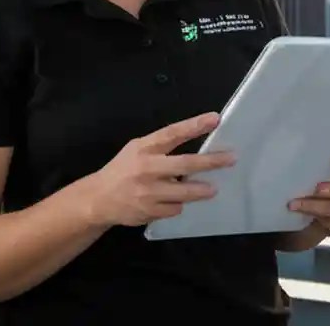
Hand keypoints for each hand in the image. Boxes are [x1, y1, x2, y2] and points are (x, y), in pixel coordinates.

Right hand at [79, 112, 235, 227]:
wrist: (98, 199)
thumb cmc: (123, 170)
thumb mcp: (136, 149)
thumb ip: (160, 147)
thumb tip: (195, 145)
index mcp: (144, 148)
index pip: (173, 133)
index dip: (194, 125)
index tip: (214, 119)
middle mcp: (147, 168)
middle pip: (185, 164)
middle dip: (211, 162)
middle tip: (230, 159)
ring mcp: (148, 192)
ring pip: (184, 192)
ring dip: (201, 190)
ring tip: (212, 189)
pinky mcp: (149, 211)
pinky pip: (174, 208)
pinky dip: (177, 204)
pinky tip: (173, 201)